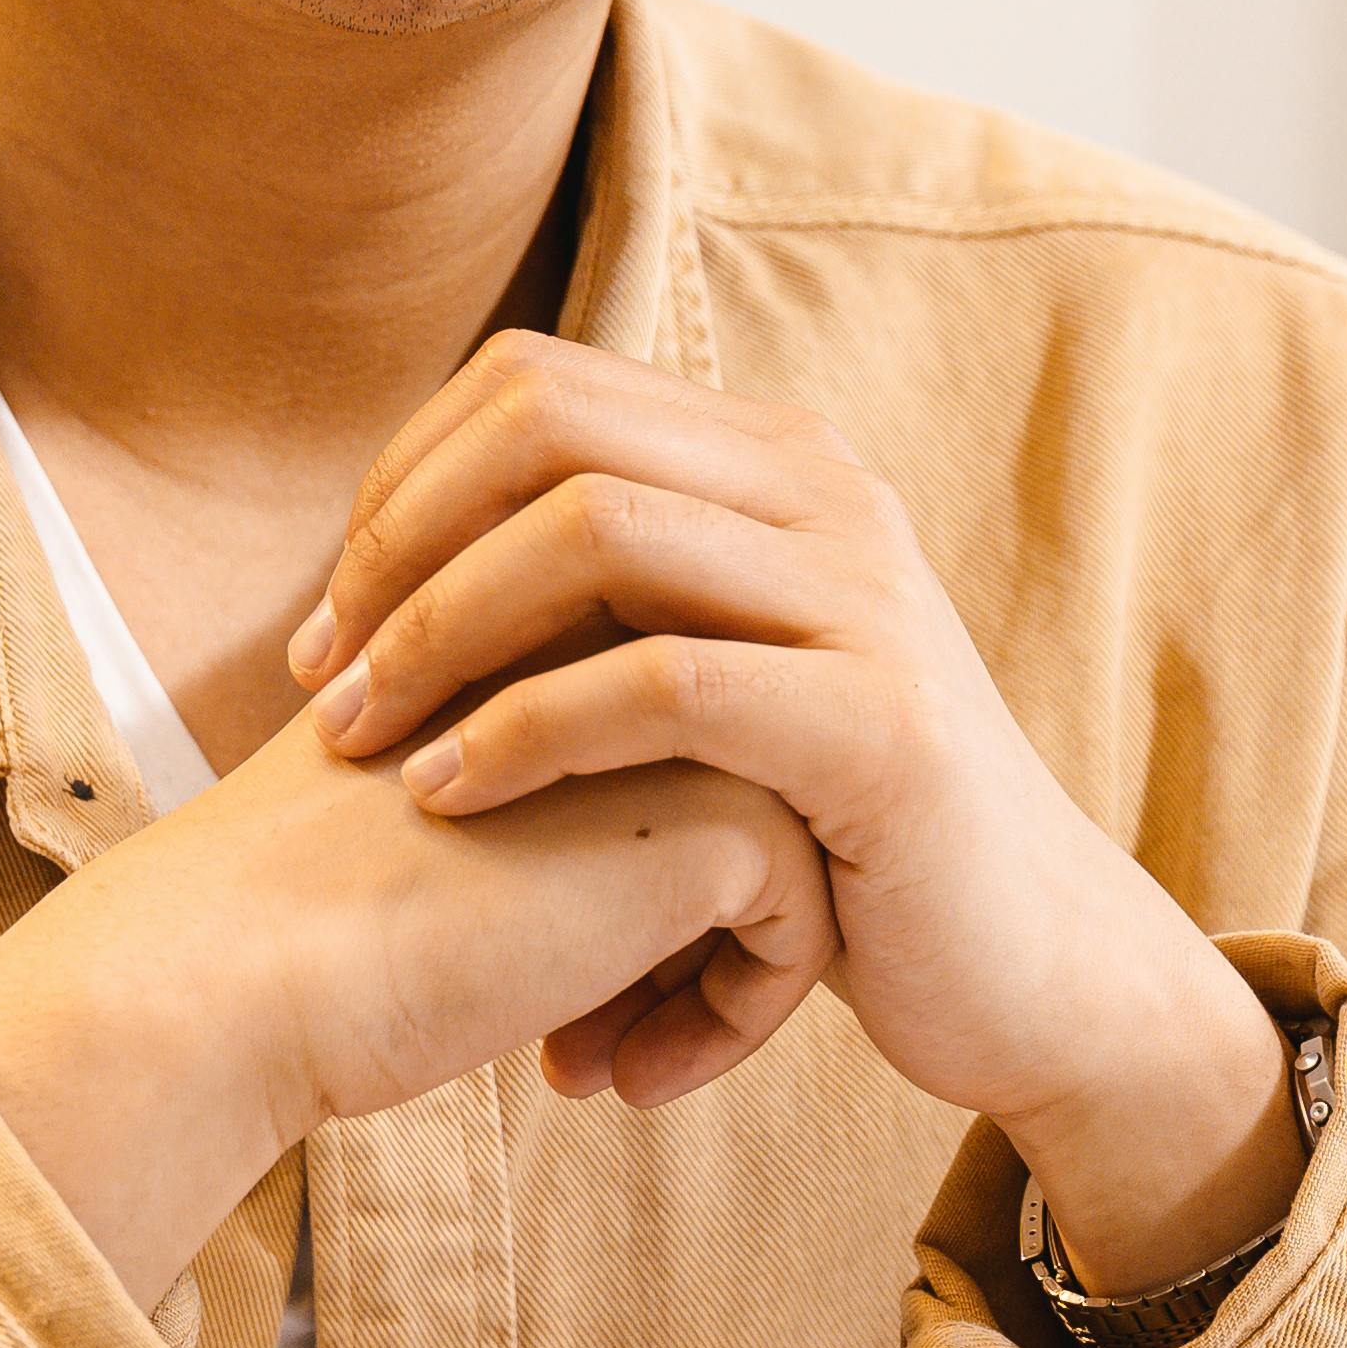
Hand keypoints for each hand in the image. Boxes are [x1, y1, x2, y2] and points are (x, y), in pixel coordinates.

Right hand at [0, 690, 837, 1310]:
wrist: (243, 962)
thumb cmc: (311, 910)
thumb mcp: (455, 814)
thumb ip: (560, 796)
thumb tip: (688, 879)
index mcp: (558, 616)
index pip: (676, 757)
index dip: (638, 890)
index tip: (554, 990)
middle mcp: (636, 637)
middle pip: (744, 805)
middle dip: (686, 944)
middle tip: (577, 1041)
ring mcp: (693, 714)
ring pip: (792, 863)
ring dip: (713, 984)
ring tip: (596, 1060)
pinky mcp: (726, 810)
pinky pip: (802, 932)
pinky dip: (733, 1020)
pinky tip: (616, 1079)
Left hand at [290, 338, 1306, 1291]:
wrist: (1022, 964)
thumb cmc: (825, 837)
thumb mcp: (711, 681)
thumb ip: (602, 603)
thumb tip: (406, 553)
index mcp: (770, 462)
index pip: (534, 384)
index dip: (402, 483)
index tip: (330, 620)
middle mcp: (822, 495)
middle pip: (545, 428)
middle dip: (400, 546)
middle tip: (324, 679)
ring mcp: (862, 598)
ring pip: (593, 530)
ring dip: (440, 633)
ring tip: (365, 741)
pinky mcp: (879, 728)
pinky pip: (664, 685)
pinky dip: (528, 734)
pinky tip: (452, 799)